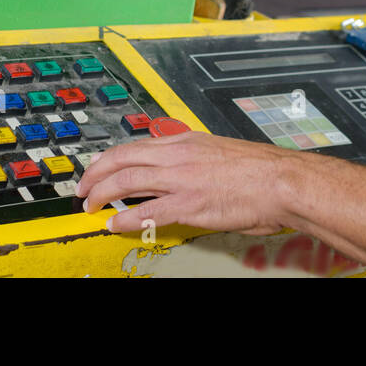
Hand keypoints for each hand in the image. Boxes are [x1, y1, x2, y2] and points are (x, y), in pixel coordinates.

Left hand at [77, 131, 292, 235]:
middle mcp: (178, 155)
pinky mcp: (189, 203)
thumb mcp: (220, 152)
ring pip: (127, 181)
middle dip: (95, 175)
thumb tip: (183, 172)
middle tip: (83, 190)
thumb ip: (196, 159)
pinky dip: (126, 218)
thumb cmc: (260, 170)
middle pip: (121, 159)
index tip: (98, 167)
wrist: (281, 180)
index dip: (110, 158)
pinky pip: (147, 211)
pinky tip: (116, 224)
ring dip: (103, 195)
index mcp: (186, 141)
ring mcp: (181, 179)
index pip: (135, 144)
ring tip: (91, 208)